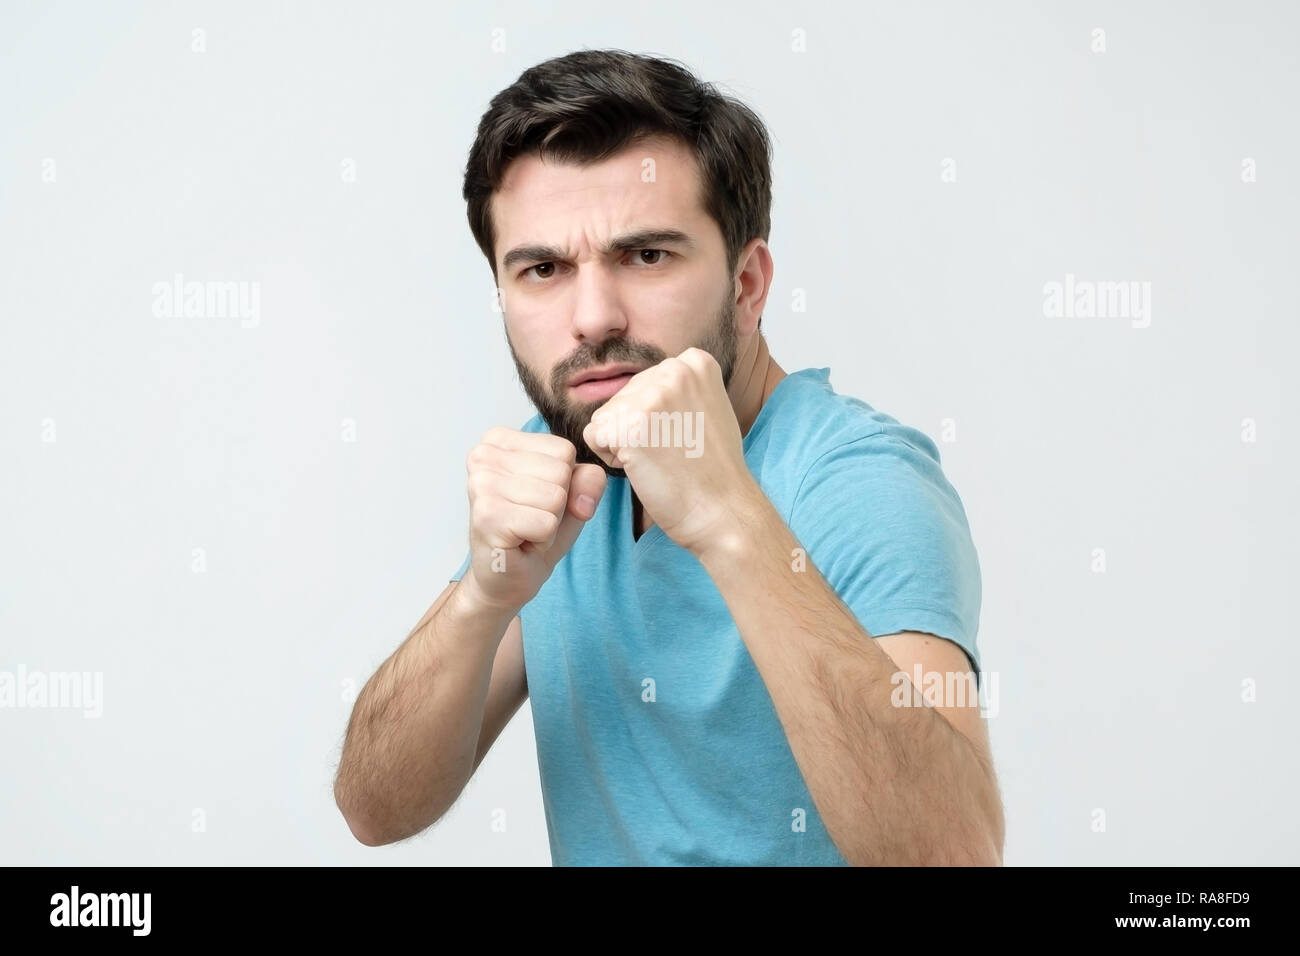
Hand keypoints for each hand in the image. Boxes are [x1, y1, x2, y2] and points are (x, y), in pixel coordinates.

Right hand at [462, 427, 606, 612]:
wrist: (509, 575)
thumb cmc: (534, 529)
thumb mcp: (571, 495)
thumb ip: (588, 480)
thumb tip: (583, 499)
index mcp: (499, 440)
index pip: (564, 450)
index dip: (563, 482)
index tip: (536, 498)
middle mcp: (483, 456)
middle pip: (560, 472)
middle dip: (556, 504)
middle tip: (530, 518)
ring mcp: (481, 484)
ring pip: (555, 498)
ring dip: (548, 523)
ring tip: (525, 529)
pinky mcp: (486, 516)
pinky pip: (546, 524)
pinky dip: (542, 539)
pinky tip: (519, 541)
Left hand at [581, 347, 757, 555]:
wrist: (723, 510)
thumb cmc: (714, 470)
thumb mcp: (708, 408)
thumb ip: (679, 389)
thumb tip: (645, 386)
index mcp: (694, 362)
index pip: (644, 383)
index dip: (655, 416)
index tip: (684, 435)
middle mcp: (673, 370)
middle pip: (622, 397)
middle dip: (637, 428)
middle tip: (672, 453)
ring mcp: (651, 396)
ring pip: (605, 416)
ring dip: (623, 443)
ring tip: (660, 460)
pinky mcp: (628, 426)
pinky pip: (594, 436)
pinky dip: (611, 458)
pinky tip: (644, 468)